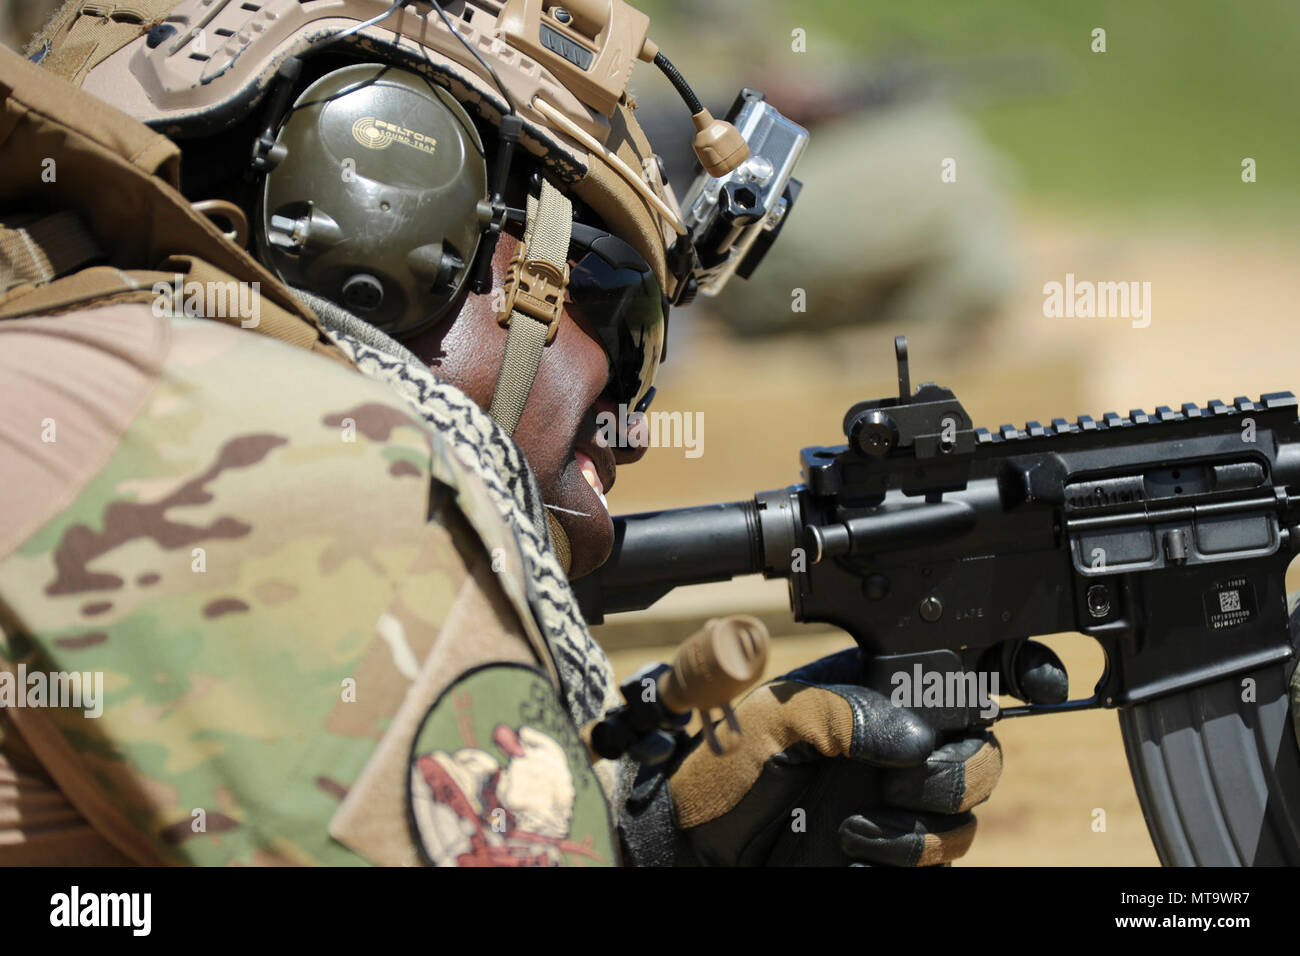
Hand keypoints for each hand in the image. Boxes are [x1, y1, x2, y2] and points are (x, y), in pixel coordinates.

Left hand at [662, 644, 1062, 865]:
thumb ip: (840, 712)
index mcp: (876, 694)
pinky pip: (941, 859)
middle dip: (956, 770)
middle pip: (983, 750)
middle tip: (898, 782)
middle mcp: (898, 747)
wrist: (697, 850)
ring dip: (921, 824)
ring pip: (967, 814)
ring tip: (853, 826)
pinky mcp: (896, 855)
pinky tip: (853, 849)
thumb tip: (912, 741)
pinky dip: (907, 856)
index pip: (959, 675)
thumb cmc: (725, 775)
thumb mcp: (772, 721)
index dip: (1015, 671)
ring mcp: (901, 804)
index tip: (1041, 685)